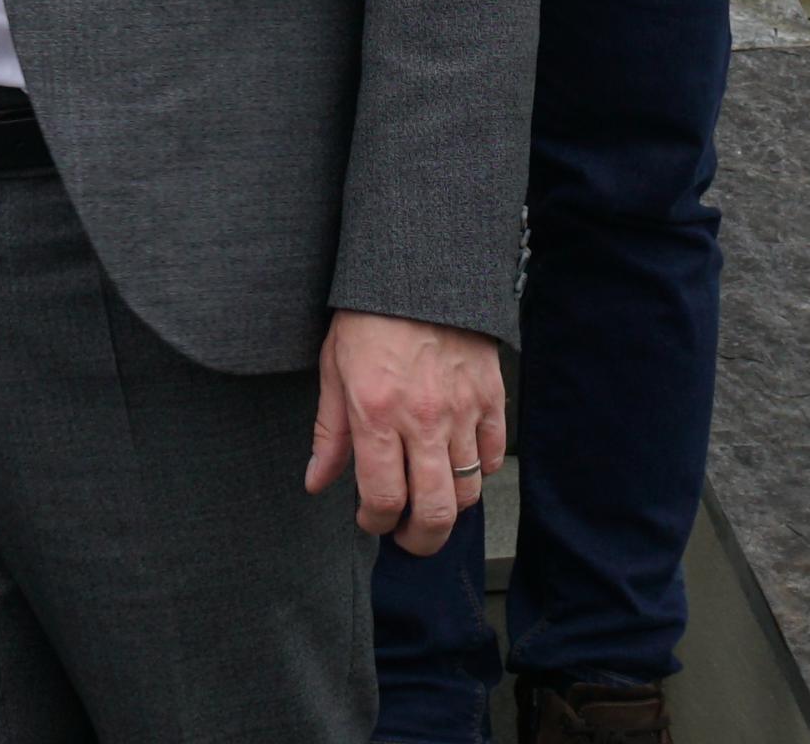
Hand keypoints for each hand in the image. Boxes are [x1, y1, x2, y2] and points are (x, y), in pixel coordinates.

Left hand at [308, 313, 503, 554]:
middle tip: (407, 536)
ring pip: (468, 491)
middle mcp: (422, 418)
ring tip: (430, 501)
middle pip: (435, 512)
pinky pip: (491, 456)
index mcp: (376, 412)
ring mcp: (462, 410)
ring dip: (448, 509)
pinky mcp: (491, 397)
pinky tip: (457, 465)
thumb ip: (329, 434)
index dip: (377, 522)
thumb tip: (317, 481)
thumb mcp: (333, 369)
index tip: (371, 519)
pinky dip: (477, 472)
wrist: (418, 269)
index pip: (384, 498)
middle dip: (419, 540)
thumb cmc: (369, 316)